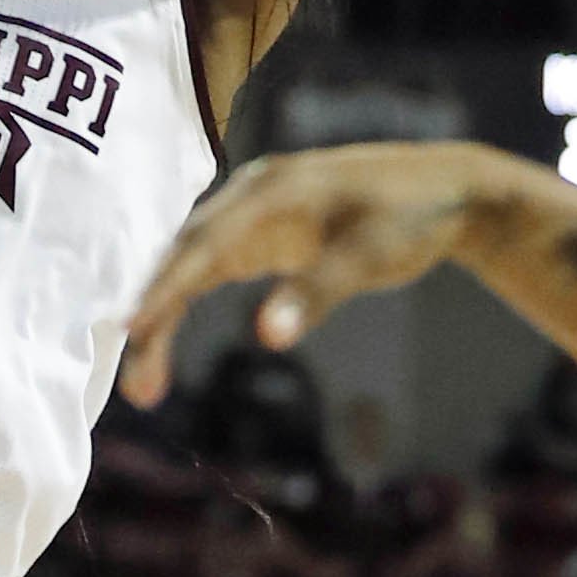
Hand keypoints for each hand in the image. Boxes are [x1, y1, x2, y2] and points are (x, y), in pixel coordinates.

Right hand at [120, 141, 489, 407]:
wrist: (447, 188)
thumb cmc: (409, 216)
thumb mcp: (369, 255)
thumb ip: (316, 293)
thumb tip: (265, 338)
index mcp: (268, 190)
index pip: (201, 245)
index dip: (162, 290)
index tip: (129, 332)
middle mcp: (248, 195)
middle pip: (183, 256)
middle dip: (153, 317)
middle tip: (138, 388)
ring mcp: (252, 212)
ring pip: (190, 264)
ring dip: (164, 316)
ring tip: (147, 382)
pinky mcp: (263, 233)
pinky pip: (209, 266)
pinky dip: (184, 300)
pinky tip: (165, 338)